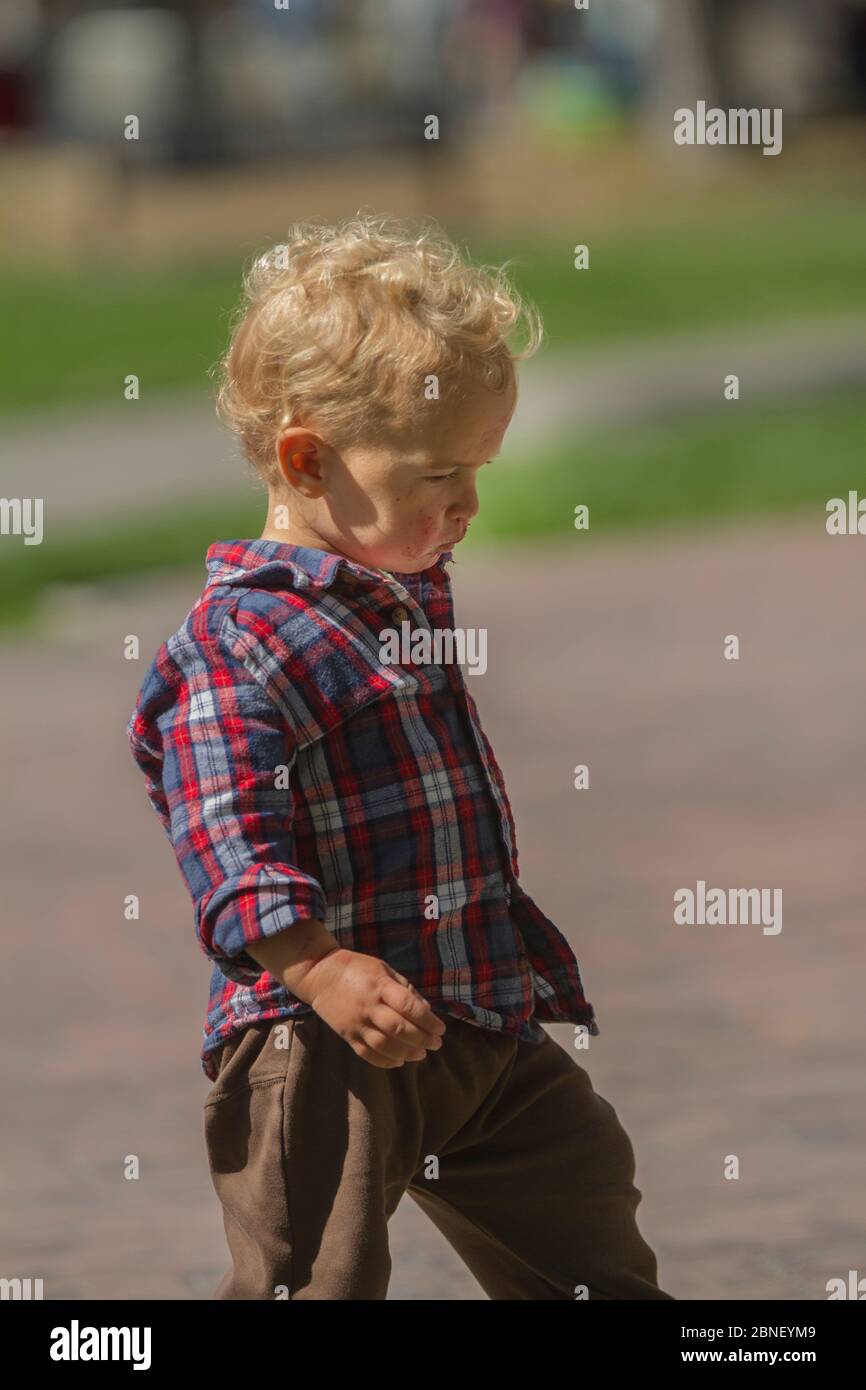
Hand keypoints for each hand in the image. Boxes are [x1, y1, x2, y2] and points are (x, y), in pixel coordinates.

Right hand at [300, 948, 446, 1067]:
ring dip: (406, 1053)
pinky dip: (385, 1061)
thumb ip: (405, 988)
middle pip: (399, 1029)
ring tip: (421, 1054)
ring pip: (384, 1045)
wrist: (320, 974)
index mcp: (380, 986)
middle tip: (436, 1044)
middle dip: (422, 1039)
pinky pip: (367, 1054)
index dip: (428, 1020)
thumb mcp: (383, 969)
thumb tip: (426, 1009)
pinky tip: (399, 1061)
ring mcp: (356, 1023)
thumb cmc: (357, 968)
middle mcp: (369, 1007)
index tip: (441, 1029)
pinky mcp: (347, 1035)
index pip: (409, 1006)